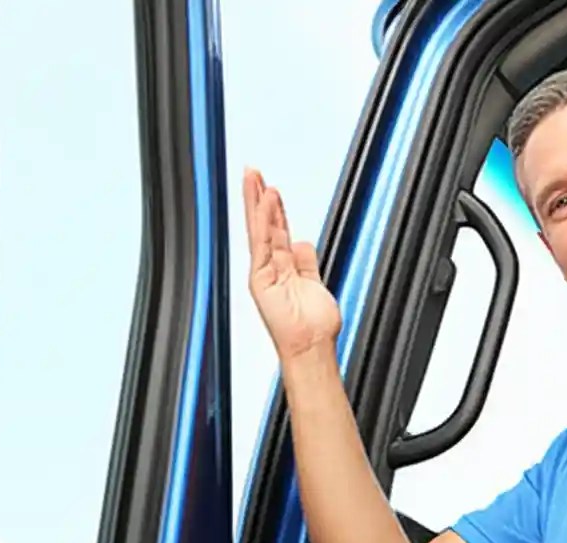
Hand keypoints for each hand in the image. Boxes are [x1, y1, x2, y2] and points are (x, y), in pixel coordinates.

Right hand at [243, 167, 341, 360]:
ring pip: (259, 230)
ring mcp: (264, 273)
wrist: (311, 347)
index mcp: (283, 267)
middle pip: (262, 225)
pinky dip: (262, 223)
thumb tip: (303, 242)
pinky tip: (263, 204)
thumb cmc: (313, 325)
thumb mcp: (314, 283)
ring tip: (255, 178)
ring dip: (258, 203)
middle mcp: (271, 268)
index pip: (275, 230)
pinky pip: (261, 245)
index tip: (268, 186)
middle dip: (257, 197)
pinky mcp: (261, 280)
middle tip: (252, 172)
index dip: (272, 207)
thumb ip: (307, 262)